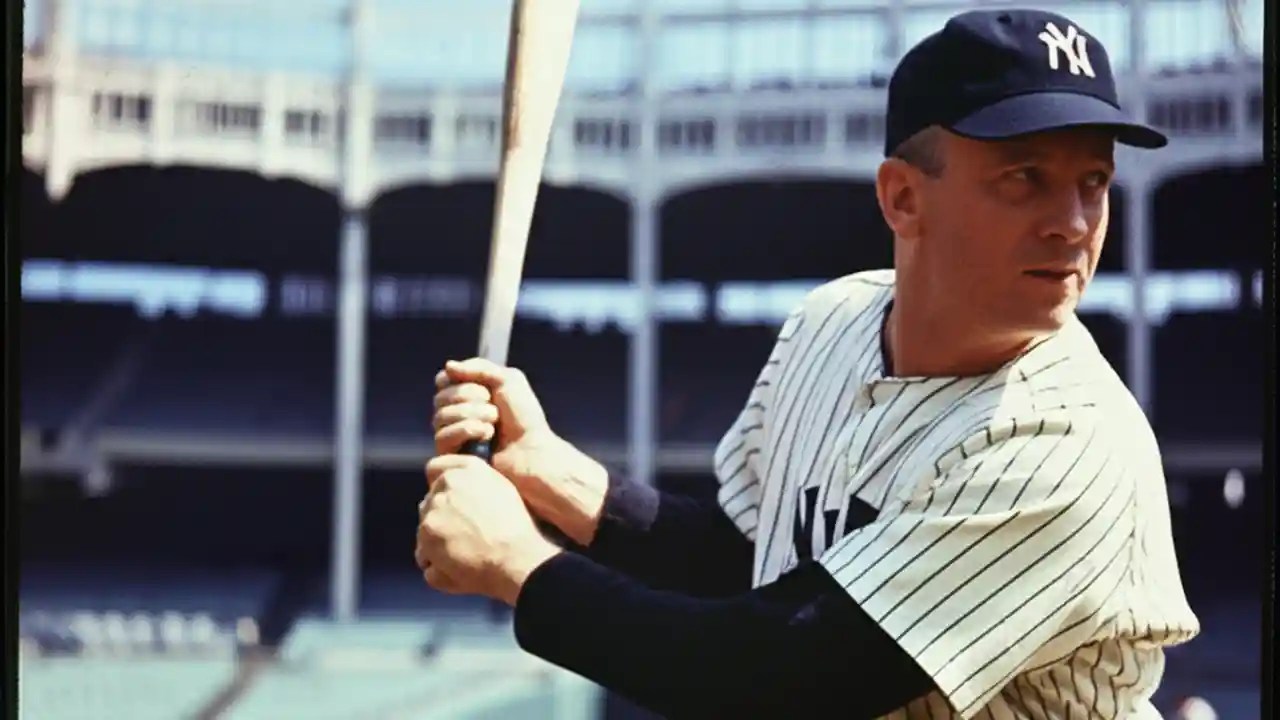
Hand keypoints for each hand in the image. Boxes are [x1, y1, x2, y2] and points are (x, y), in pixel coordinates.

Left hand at [415, 454, 560, 605]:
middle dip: (441, 516)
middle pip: (429, 501)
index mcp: (463, 471)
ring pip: (425, 530)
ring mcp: (430, 516)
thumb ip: (474, 481)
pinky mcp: (425, 543)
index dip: (440, 485)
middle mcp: (443, 488)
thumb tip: (461, 491)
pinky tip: (457, 568)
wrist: (515, 558)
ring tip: (464, 554)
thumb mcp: (502, 488)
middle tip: (464, 532)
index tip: (449, 499)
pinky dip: (436, 564)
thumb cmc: (515, 527)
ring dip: (437, 541)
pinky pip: (424, 556)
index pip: (435, 468)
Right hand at [433, 358, 608, 545]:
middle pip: (440, 397)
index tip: (485, 388)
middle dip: (470, 397)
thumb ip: (478, 368)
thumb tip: (448, 366)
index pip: (444, 380)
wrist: (531, 451)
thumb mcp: (508, 380)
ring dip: (472, 414)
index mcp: (468, 394)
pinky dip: (467, 430)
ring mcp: (452, 435)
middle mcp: (456, 413)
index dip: (460, 381)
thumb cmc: (524, 417)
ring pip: (440, 416)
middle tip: (495, 409)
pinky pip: (442, 436)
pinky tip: (487, 436)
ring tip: (495, 424)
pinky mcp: (452, 456)